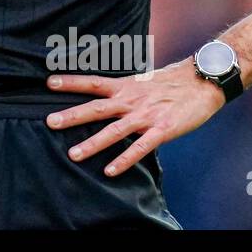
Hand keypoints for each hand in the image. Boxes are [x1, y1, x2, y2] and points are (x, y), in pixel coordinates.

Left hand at [44, 58, 225, 175]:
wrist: (203, 82)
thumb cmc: (171, 83)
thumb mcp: (141, 80)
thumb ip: (122, 89)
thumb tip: (102, 94)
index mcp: (126, 86)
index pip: (93, 82)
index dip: (71, 82)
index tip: (49, 83)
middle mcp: (132, 100)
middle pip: (97, 108)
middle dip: (72, 115)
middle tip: (49, 122)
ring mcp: (146, 116)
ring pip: (114, 131)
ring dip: (92, 143)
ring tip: (72, 154)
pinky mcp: (162, 130)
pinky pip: (140, 148)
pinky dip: (124, 160)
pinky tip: (109, 170)